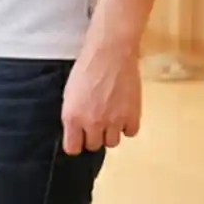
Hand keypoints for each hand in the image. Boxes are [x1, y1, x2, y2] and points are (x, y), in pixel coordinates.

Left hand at [61, 40, 141, 154]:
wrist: (110, 54)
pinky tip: (124, 113)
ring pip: (113, 142)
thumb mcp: (69, 93)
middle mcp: (92, 123)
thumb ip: (73, 115)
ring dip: (111, 132)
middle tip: (96, 122)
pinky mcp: (133, 116)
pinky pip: (130, 133)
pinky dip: (128, 126)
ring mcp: (114, 121)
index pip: (73, 148)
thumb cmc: (86, 69)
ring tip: (110, 116)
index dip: (76, 144)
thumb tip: (76, 130)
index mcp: (72, 117)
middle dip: (94, 136)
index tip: (79, 139)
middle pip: (94, 146)